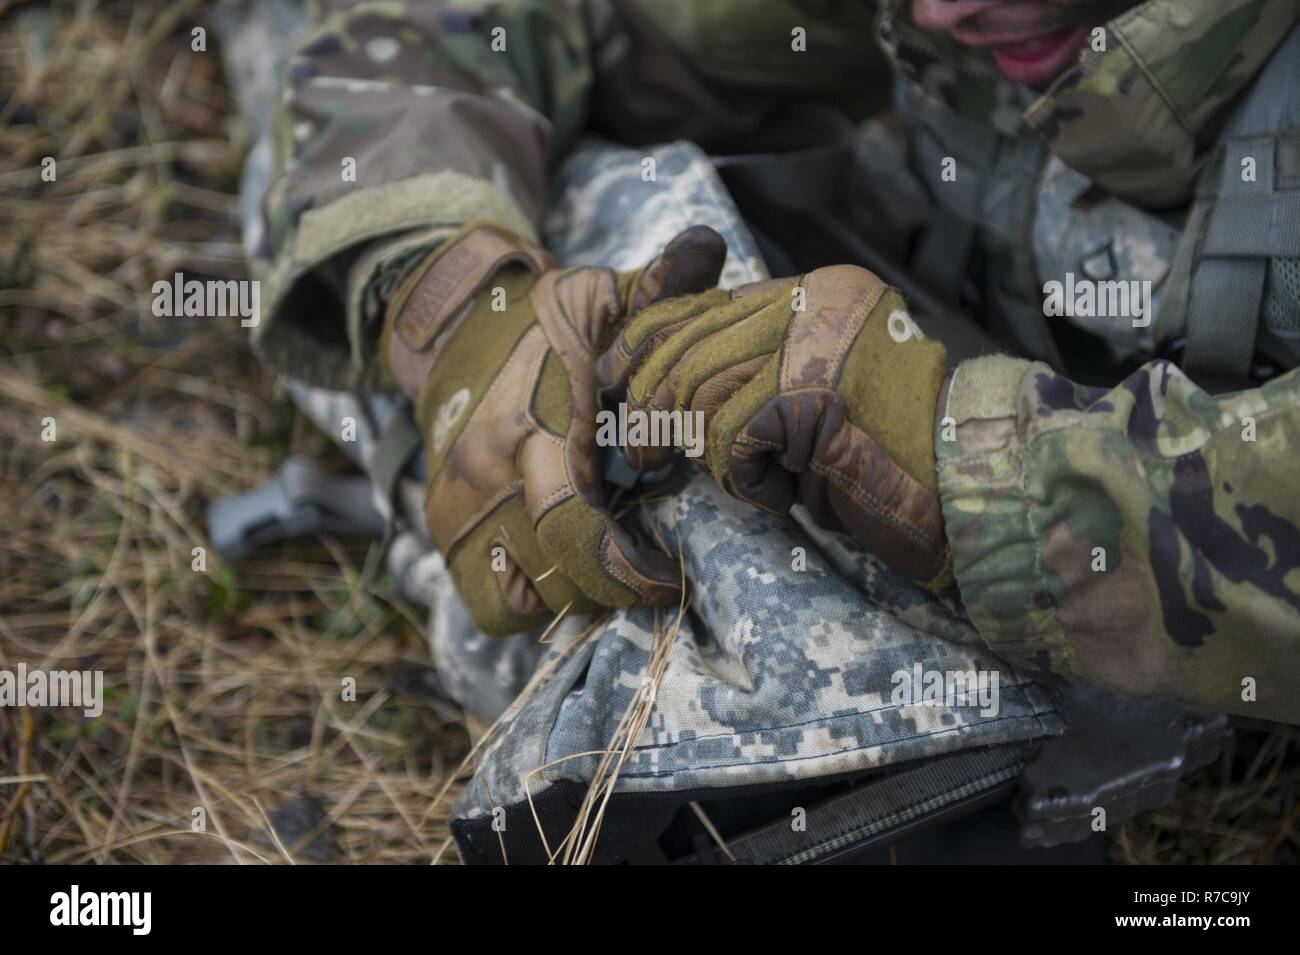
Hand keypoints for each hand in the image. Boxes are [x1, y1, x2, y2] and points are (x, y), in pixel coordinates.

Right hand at [381, 222, 726, 634]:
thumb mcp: (601, 296)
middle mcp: (487, 475)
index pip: (576, 530)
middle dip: (611, 591)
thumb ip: (660, 284)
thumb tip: (710, 242)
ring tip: (606, 571)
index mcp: (534, 427)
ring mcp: (459, 505)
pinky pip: (485, 599)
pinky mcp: (443, 523)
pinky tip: (559, 572)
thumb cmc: (544, 318)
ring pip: (519, 598)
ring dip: (571, 598)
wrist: (449, 324)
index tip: (668, 577)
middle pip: (553, 577)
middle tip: (650, 578)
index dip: (628, 572)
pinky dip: (525, 603)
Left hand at [598, 265, 952, 588]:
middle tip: (637, 447)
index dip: (648, 343)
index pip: (704, 304)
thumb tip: (663, 376)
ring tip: (740, 477)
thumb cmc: (890, 453)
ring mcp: (814, 346)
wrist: (967, 490)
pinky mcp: (810, 399)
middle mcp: (816, 305)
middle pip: (689, 347)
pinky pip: (731, 441)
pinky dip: (746, 480)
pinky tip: (785, 491)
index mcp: (818, 292)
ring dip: (703, 451)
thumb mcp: (818, 390)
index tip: (614, 376)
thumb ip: (759, 365)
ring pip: (702, 395)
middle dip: (649, 401)